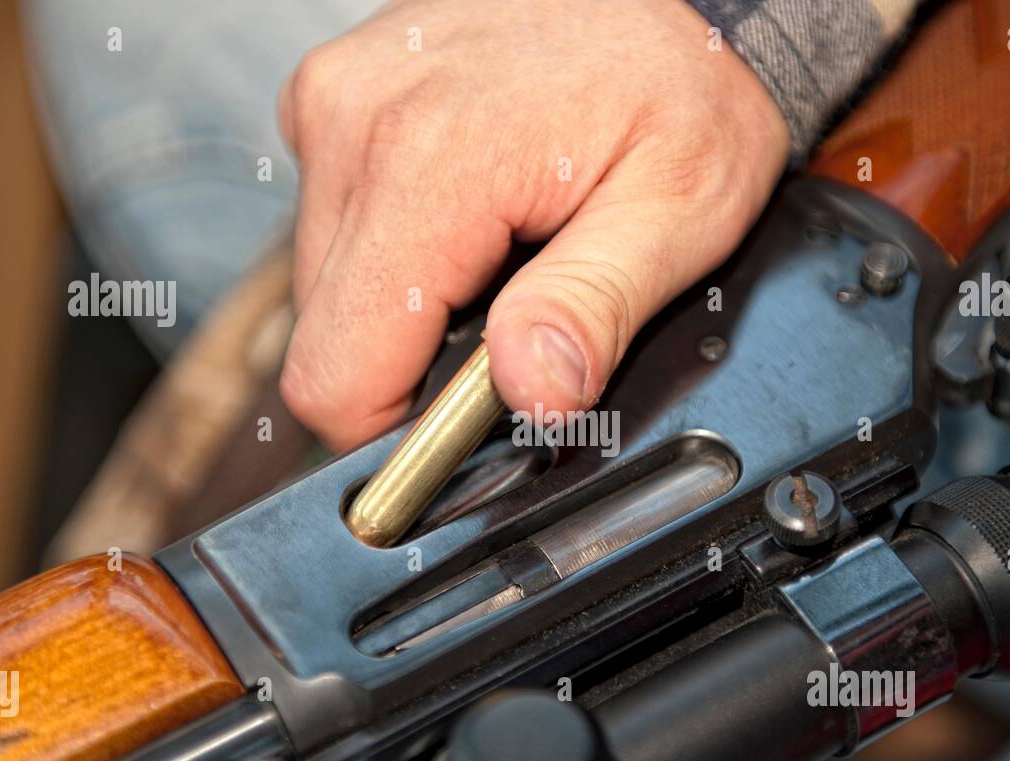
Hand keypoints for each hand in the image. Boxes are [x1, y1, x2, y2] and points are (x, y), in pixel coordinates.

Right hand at [278, 0, 787, 450]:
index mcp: (431, 160)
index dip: (394, 431)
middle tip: (508, 321)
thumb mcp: (676, 210)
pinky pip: (334, 222)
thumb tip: (533, 396)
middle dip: (408, 361)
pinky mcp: (335, 96)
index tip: (457, 426)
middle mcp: (358, 120)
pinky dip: (392, 246)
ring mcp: (338, 100)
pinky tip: (467, 215)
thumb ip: (592, 310)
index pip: (339, 371)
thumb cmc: (684, 80)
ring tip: (496, 254)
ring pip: (325, 284)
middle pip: (327, 336)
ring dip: (400, 302)